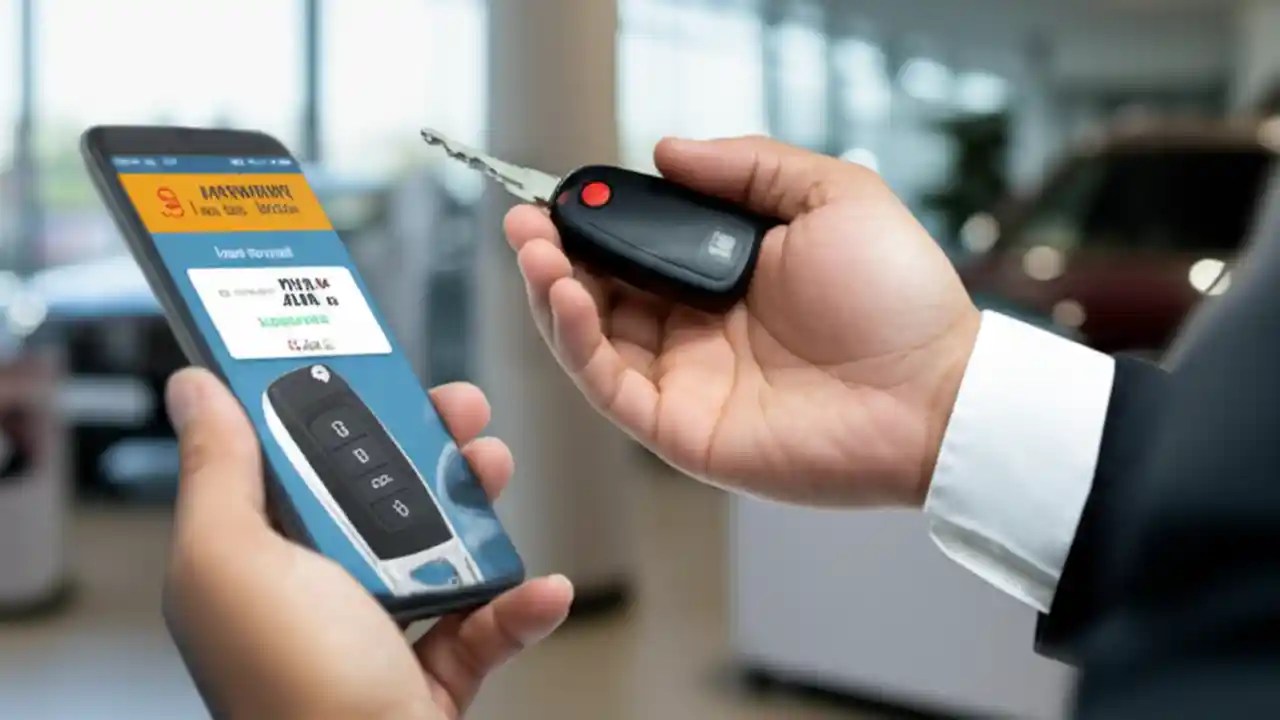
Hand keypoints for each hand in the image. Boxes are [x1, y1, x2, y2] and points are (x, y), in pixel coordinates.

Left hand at [161, 368, 572, 719]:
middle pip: (372, 493)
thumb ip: (216, 471)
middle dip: (421, 444)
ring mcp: (375, 635)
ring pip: (435, 547)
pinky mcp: (432, 674)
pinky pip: (484, 625)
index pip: (285, 460)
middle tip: (458, 409)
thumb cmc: (294, 688)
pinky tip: (543, 589)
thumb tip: (192, 387)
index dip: (323, 404)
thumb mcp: (233, 562)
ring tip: (499, 472)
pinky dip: (520, 607)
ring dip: (478, 506)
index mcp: (253, 563)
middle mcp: (310, 595)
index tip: (364, 361)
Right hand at [505, 136, 978, 506]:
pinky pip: (609, 386)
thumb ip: (748, 168)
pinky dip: (574, 342)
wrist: (936, 391)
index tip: (566, 190)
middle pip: (601, 294)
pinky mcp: (682, 428)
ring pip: (591, 339)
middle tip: (527, 219)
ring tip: (534, 248)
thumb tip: (667, 152)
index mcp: (727, 278)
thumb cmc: (898, 296)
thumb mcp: (830, 197)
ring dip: (551, 294)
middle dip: (555, 254)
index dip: (596, 220)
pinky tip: (563, 294)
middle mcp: (697, 331)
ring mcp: (686, 382)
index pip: (639, 248)